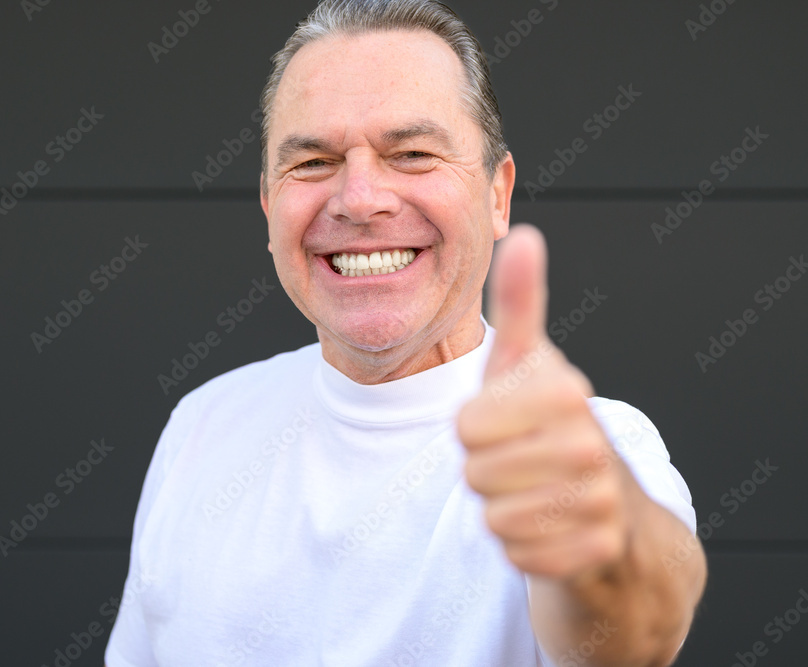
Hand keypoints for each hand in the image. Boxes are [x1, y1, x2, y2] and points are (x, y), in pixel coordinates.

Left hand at [458, 224, 641, 579]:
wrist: (608, 507)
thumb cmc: (548, 424)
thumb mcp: (526, 363)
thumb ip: (519, 303)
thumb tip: (525, 235)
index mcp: (565, 391)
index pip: (464, 427)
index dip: (471, 430)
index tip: (504, 422)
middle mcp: (591, 443)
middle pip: (475, 474)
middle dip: (485, 472)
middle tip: (519, 461)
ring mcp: (602, 501)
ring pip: (495, 518)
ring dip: (502, 510)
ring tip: (534, 491)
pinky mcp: (599, 552)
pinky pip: (519, 556)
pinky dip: (524, 547)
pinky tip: (550, 526)